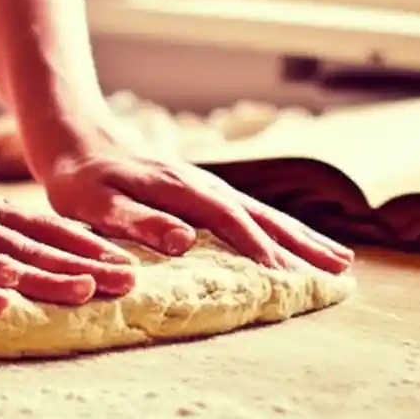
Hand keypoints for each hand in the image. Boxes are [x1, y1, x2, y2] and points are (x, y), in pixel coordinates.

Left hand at [37, 142, 353, 273]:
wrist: (78, 140)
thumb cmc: (82, 180)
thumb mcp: (97, 203)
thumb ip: (138, 220)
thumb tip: (185, 241)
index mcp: (180, 189)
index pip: (229, 221)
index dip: (258, 249)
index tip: (288, 278)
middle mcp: (203, 185)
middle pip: (262, 216)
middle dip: (302, 245)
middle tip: (341, 273)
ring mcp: (208, 187)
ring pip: (265, 214)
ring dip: (303, 238)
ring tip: (341, 261)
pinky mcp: (205, 192)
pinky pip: (253, 213)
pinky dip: (282, 230)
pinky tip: (299, 244)